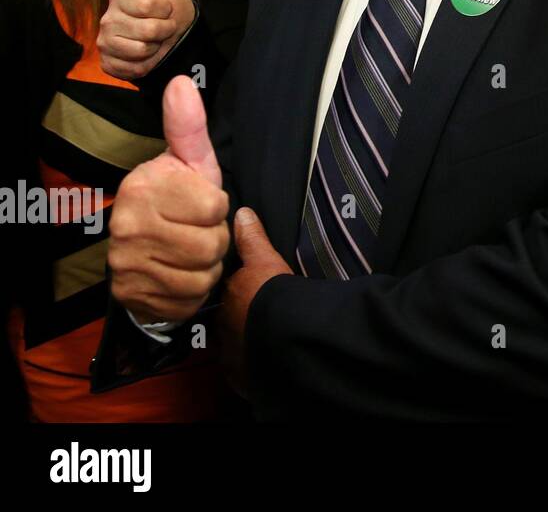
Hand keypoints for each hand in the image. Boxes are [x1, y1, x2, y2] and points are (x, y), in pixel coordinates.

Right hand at [98, 0, 194, 79]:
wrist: (171, 41)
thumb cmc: (171, 9)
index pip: (151, 6)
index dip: (168, 11)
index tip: (167, 10)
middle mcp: (106, 17)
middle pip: (149, 30)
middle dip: (165, 31)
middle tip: (164, 28)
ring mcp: (104, 41)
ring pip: (141, 50)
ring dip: (157, 49)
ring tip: (156, 41)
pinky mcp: (107, 63)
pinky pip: (131, 69)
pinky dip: (146, 65)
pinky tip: (147, 57)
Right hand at [108, 76, 229, 323]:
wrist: (143, 247)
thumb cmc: (179, 197)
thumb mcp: (190, 160)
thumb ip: (188, 126)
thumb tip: (181, 82)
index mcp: (142, 186)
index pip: (215, 205)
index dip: (218, 207)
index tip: (201, 204)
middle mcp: (125, 225)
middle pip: (211, 244)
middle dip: (215, 240)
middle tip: (197, 231)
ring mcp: (124, 264)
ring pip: (201, 275)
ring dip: (205, 268)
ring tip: (190, 252)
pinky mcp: (129, 296)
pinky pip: (185, 301)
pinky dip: (191, 293)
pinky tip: (179, 275)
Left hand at [219, 208, 291, 395]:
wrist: (284, 334)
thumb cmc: (271, 294)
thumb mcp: (264, 260)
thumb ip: (252, 239)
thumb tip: (241, 213)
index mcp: (222, 305)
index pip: (225, 300)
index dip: (237, 297)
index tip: (249, 296)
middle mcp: (220, 333)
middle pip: (229, 324)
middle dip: (240, 321)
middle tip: (260, 316)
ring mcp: (231, 358)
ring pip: (237, 347)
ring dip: (247, 343)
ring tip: (267, 339)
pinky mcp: (243, 379)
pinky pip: (246, 371)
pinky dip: (255, 365)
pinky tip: (268, 359)